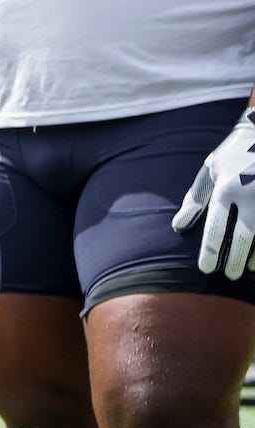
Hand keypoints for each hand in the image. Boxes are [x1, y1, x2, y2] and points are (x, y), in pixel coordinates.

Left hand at [175, 111, 254, 279]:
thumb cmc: (235, 152)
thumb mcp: (212, 169)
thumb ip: (195, 197)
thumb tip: (179, 226)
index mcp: (228, 189)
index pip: (216, 228)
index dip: (211, 252)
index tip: (206, 268)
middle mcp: (252, 194)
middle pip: (244, 237)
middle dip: (234, 260)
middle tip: (227, 275)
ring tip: (248, 268)